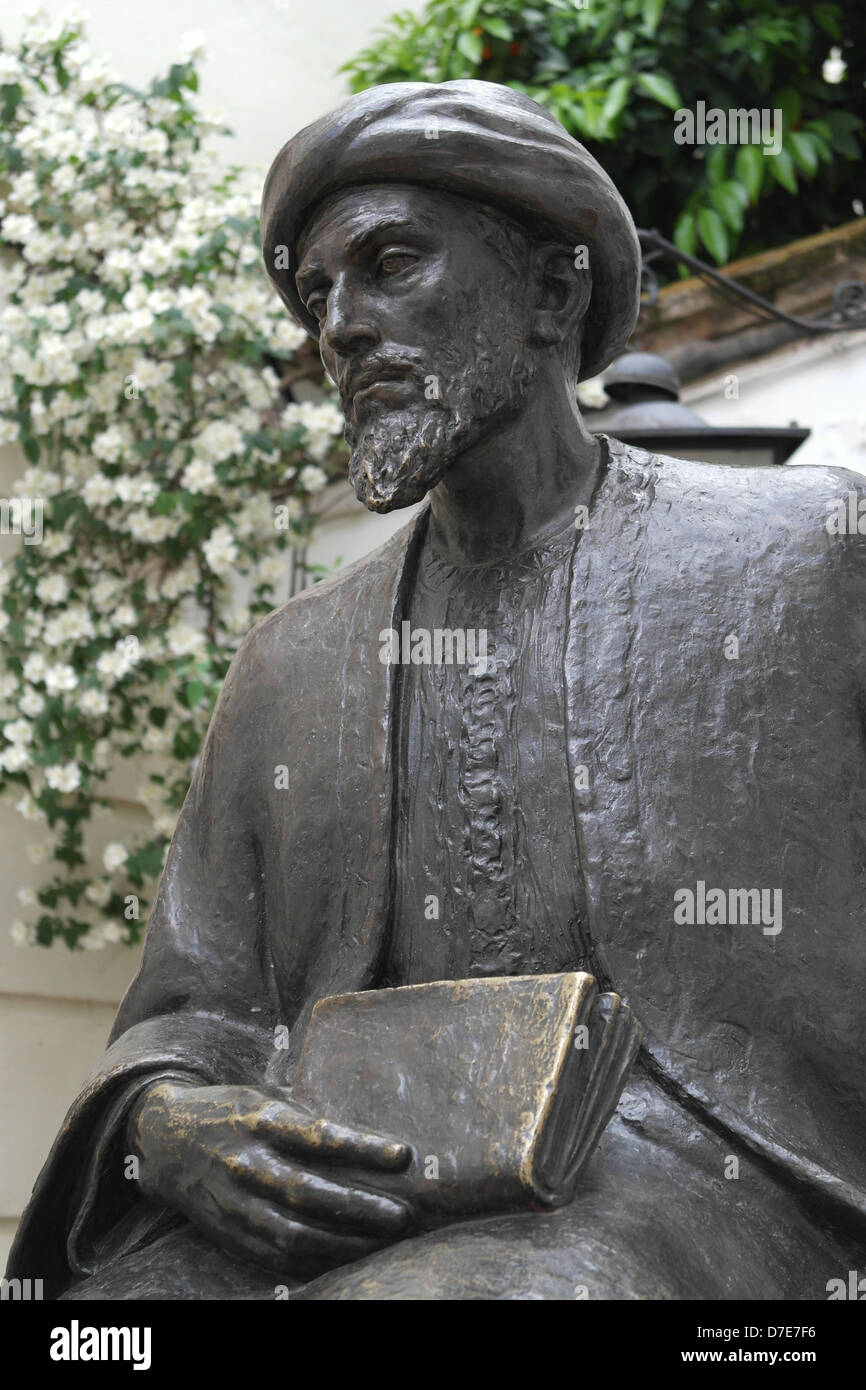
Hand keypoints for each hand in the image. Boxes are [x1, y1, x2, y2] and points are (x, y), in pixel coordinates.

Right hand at [127, 1081, 412, 1276]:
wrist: (163, 1138)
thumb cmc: (229, 1112)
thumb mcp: (264, 1097)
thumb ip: (306, 1116)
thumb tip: (365, 1133)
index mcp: (260, 1119)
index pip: (319, 1136)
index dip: (363, 1148)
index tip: (404, 1156)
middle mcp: (247, 1162)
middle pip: (309, 1193)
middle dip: (361, 1207)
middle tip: (402, 1215)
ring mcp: (234, 1202)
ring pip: (293, 1233)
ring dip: (343, 1242)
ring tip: (381, 1241)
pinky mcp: (228, 1231)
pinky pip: (274, 1255)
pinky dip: (312, 1261)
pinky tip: (343, 1257)